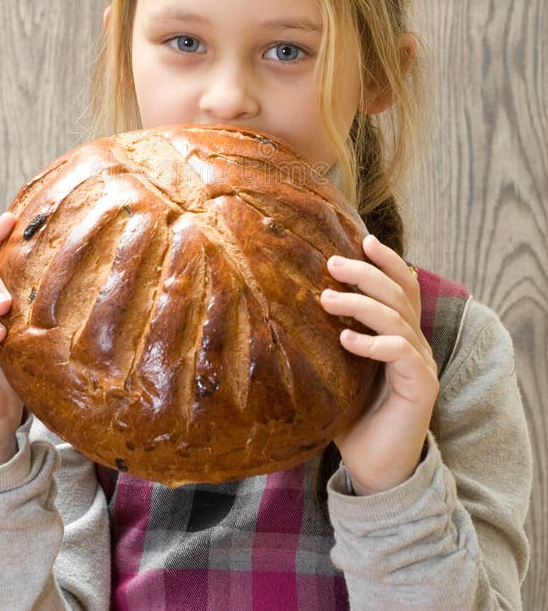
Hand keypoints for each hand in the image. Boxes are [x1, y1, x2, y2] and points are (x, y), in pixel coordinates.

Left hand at [320, 234, 437, 494]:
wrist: (375, 468)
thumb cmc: (352, 418)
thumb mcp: (337, 370)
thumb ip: (328, 340)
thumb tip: (285, 307)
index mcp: (401, 335)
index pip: (404, 287)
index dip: (389, 261)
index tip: (363, 239)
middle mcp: (416, 344)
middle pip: (400, 294)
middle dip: (367, 273)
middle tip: (333, 264)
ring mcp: (422, 365)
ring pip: (398, 318)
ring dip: (362, 303)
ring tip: (327, 298)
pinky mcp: (421, 387)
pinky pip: (401, 353)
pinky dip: (373, 342)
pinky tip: (345, 339)